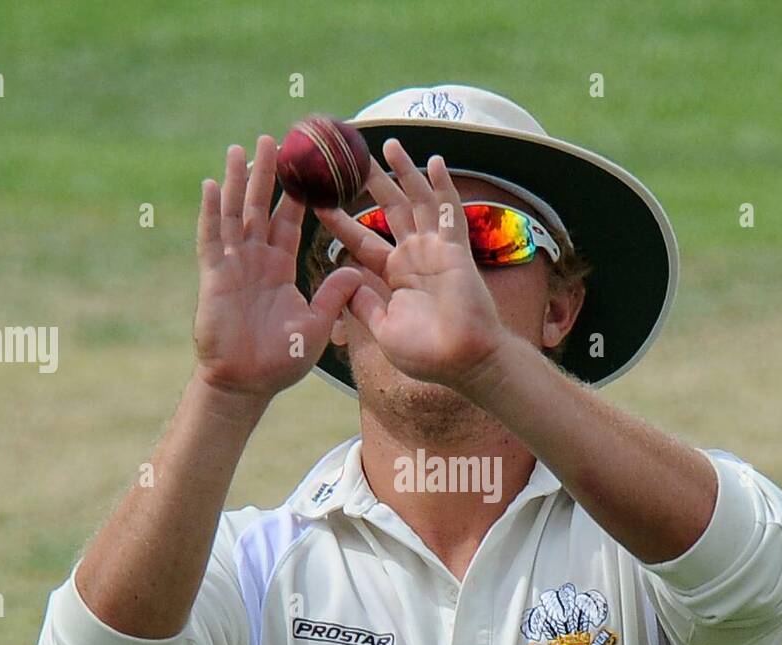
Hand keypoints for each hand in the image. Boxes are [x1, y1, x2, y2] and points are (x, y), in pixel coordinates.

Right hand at [193, 136, 362, 397]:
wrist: (247, 384)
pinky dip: (210, 212)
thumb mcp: (317, 326)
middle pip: (262, 207)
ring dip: (236, 181)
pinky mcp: (214, 276)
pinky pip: (211, 238)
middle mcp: (256, 261)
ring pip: (235, 214)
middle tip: (276, 140)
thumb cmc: (281, 361)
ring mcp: (233, 265)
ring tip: (241, 148)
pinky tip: (211, 185)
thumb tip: (355, 270)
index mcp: (281, 268)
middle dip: (268, 174)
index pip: (291, 222)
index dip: (299, 195)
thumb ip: (334, 296)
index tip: (309, 167)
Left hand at [314, 140, 510, 389]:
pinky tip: (435, 162)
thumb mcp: (383, 330)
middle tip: (352, 155)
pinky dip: (444, 187)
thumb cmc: (427, 354)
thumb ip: (365, 304)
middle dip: (371, 182)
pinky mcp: (456, 251)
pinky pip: (450, 213)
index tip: (318, 199)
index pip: (361, 240)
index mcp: (394, 275)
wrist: (464, 362)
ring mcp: (436, 250)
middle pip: (389, 209)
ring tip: (389, 145)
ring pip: (417, 201)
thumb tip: (345, 282)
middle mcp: (414, 256)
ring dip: (404, 173)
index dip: (340, 221)